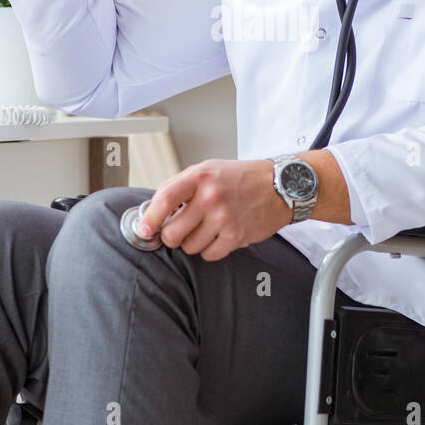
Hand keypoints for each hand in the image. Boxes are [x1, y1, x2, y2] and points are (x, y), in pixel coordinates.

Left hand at [138, 159, 291, 261]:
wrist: (280, 186)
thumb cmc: (241, 178)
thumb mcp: (209, 169)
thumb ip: (181, 186)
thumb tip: (153, 210)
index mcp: (200, 176)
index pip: (164, 199)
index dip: (149, 218)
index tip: (144, 230)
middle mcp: (211, 197)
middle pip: (172, 232)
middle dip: (171, 236)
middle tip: (179, 230)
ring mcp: (224, 218)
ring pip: (189, 247)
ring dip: (193, 242)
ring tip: (205, 229)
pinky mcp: (236, 236)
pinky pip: (209, 255)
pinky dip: (209, 250)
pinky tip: (218, 236)